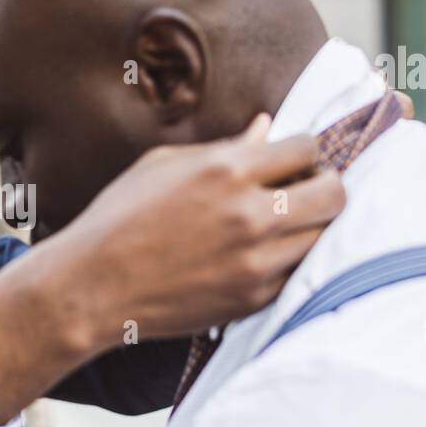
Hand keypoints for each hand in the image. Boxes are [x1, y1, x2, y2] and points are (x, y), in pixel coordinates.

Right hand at [52, 113, 344, 347]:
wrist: (92, 287)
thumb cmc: (119, 219)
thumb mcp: (163, 167)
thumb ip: (223, 147)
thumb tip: (266, 128)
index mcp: (226, 169)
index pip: (307, 148)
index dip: (303, 153)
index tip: (292, 163)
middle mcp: (249, 213)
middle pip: (333, 193)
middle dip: (324, 187)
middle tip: (303, 192)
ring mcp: (255, 260)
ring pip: (324, 236)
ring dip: (309, 228)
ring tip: (281, 226)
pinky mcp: (254, 297)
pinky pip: (298, 272)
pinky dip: (288, 262)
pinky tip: (260, 256)